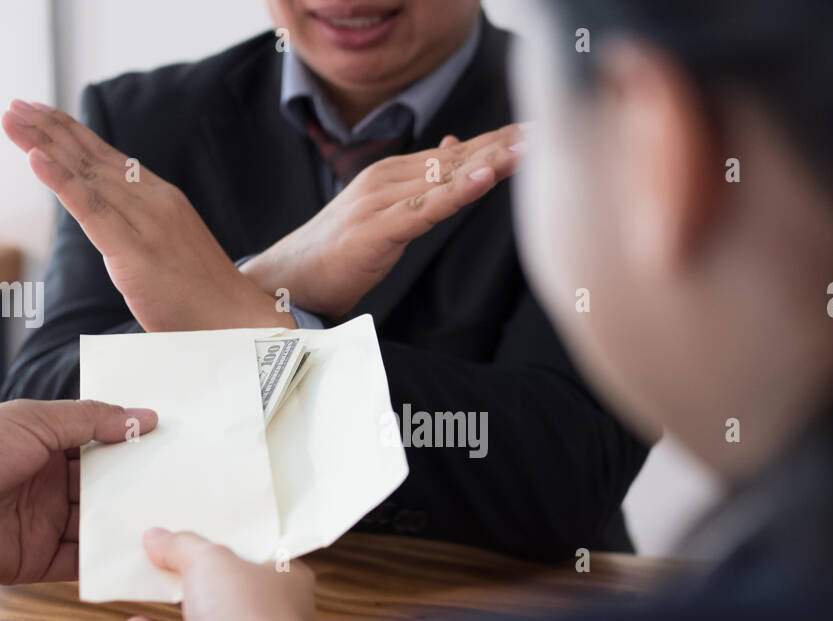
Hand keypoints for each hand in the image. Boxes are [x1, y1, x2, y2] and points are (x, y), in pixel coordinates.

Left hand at [0, 100, 288, 332]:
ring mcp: (146, 223)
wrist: (239, 322)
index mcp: (162, 200)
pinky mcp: (135, 251)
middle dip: (50, 130)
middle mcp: (154, 201)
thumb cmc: (205, 298)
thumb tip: (119, 232)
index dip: (72, 134)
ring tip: (13, 119)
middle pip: (92, 159)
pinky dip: (61, 181)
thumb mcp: (172, 253)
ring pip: (86, 175)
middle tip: (14, 106)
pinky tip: (35, 158)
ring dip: (44, 143)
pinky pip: (90, 209)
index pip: (108, 158)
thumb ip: (145, 234)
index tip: (39, 115)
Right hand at [122, 529, 326, 620]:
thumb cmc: (250, 618)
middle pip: (213, 606)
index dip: (214, 555)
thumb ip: (181, 547)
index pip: (247, 564)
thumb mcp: (210, 561)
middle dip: (172, 602)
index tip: (179, 548)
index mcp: (282, 584)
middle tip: (145, 588)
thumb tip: (156, 537)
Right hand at [241, 126, 525, 317]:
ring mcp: (378, 202)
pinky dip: (458, 192)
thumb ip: (420, 185)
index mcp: (390, 175)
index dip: (496, 142)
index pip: (453, 153)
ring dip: (490, 161)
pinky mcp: (375, 230)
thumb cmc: (335, 253)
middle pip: (455, 158)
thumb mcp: (384, 215)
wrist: (286, 280)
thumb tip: (456, 148)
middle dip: (502, 145)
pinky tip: (486, 177)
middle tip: (545, 129)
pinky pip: (425, 208)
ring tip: (528, 148)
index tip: (536, 131)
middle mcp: (385, 179)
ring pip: (444, 177)